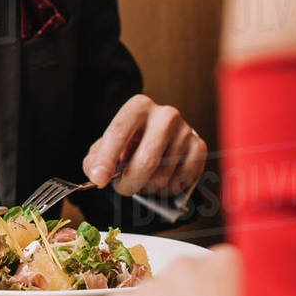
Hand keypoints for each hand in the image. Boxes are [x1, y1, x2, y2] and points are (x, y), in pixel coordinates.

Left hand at [83, 94, 206, 197]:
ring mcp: (185, 131)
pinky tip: (161, 178)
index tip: (99, 179)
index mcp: (138, 106)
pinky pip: (179, 182)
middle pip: (146, 161)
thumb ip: (95, 159)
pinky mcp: (199, 147)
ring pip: (162, 177)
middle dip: (128, 183)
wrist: (161, 135)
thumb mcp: (107, 145)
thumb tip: (97, 175)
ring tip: (143, 178)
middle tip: (121, 187)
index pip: (119, 133)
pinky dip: (166, 189)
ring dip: (147, 187)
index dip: (107, 159)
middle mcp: (165, 115)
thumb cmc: (130, 142)